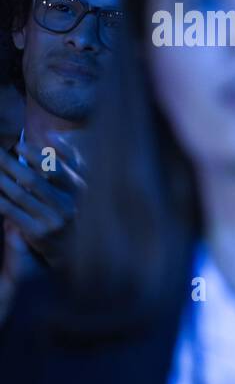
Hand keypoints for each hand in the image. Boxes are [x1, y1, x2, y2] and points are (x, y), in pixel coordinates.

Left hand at [0, 132, 84, 268]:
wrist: (73, 247)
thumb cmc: (70, 205)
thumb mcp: (77, 182)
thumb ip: (68, 157)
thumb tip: (50, 135)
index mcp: (77, 188)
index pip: (55, 167)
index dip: (35, 155)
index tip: (18, 146)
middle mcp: (66, 204)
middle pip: (32, 179)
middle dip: (8, 164)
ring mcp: (52, 220)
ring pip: (18, 195)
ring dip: (0, 179)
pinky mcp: (37, 233)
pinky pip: (11, 211)